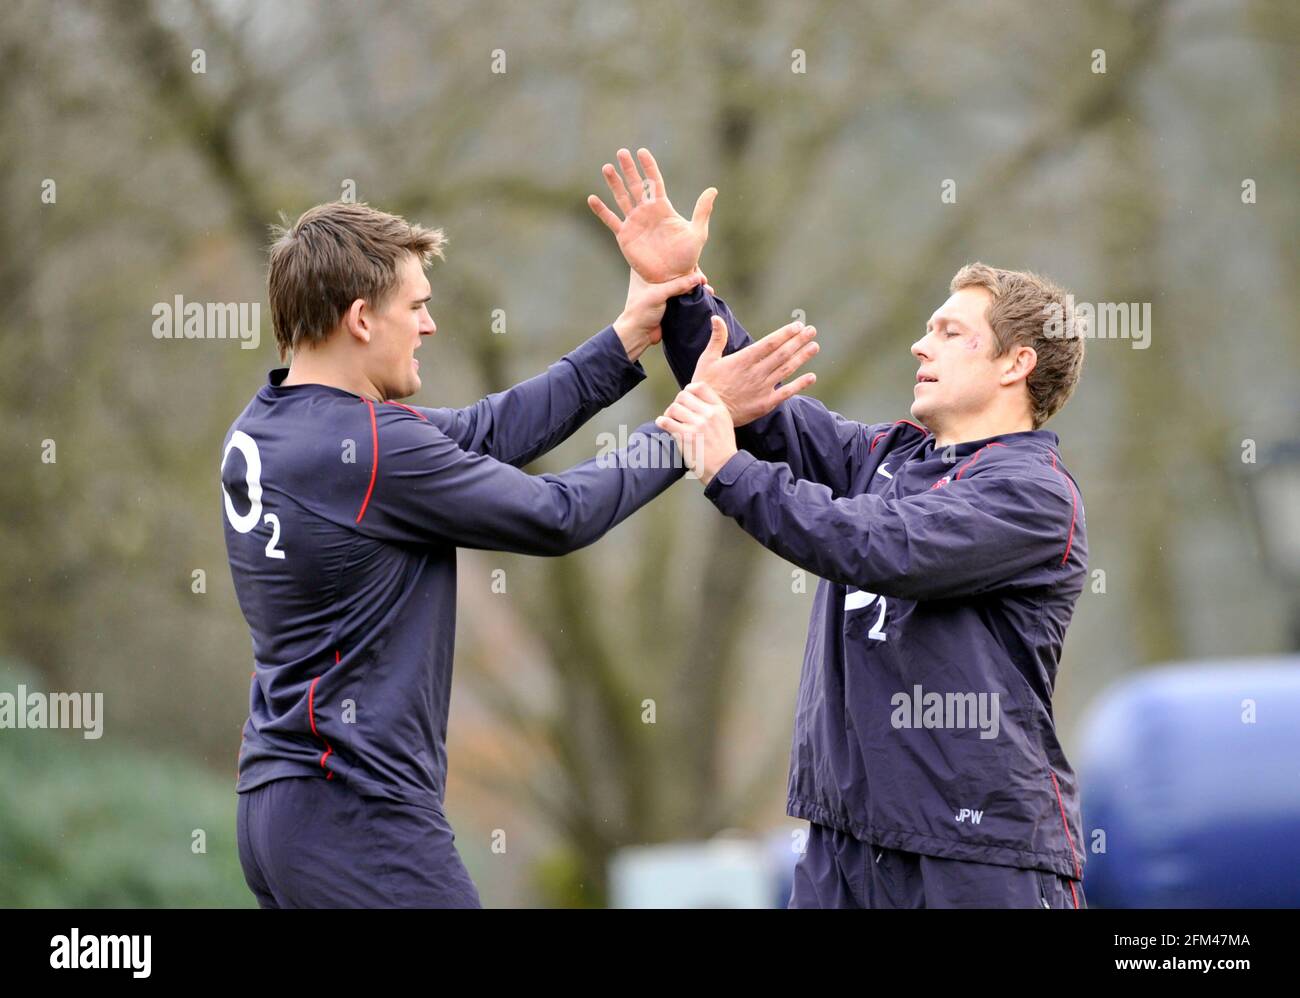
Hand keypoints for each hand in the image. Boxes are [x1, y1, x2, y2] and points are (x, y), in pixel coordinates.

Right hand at [588, 147, 717, 283]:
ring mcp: (634, 222)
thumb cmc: (687, 256)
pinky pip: (610, 220)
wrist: (672, 276)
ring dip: (614, 183)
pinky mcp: (624, 236)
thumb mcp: (697, 232)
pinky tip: (592, 199)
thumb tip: (713, 189)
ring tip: (607, 167)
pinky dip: (601, 210)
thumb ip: (702, 210)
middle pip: (636, 185)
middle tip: (622, 152)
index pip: (654, 181)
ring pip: (622, 198)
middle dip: (629, 169)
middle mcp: (647, 212)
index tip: (642, 151)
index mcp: (662, 207)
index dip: (648, 166)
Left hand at [613, 268, 709, 361]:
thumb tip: (698, 279)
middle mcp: (655, 276)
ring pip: (683, 282)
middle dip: (693, 274)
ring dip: (695, 285)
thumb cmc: (640, 312)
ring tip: (707, 289)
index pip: (668, 258)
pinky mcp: (669, 300)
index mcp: (646, 269)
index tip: (696, 268)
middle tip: (703, 281)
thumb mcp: (658, 294)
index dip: (684, 261)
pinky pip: (685, 293)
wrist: (638, 334)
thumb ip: (678, 285)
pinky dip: (694, 294)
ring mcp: (663, 288)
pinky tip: (706, 295)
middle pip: (679, 270)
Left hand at [655, 382, 736, 485]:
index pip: (700, 387)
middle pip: (683, 396)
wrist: (724, 468)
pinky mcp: (685, 436)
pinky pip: (666, 421)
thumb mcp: (725, 422)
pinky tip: (662, 424)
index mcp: (719, 409)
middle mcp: (708, 414)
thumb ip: (712, 409)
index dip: (689, 390)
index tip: (685, 398)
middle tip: (676, 413)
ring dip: (669, 414)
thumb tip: (694, 399)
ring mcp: (697, 425)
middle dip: (677, 403)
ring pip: (673, 408)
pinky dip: (661, 422)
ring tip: (671, 421)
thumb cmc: (723, 448)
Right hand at [691, 315, 819, 425]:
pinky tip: (811, 377)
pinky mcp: (765, 403)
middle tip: (812, 331)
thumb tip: (716, 318)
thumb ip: (716, 339)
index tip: (797, 326)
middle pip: (782, 354)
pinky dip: (800, 384)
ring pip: (787, 369)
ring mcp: (762, 388)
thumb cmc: (705, 385)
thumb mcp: (707, 360)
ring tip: (814, 346)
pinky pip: (787, 393)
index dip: (785, 334)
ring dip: (802, 357)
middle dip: (798, 341)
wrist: (707, 415)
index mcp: (743, 360)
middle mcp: (756, 373)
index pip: (769, 343)